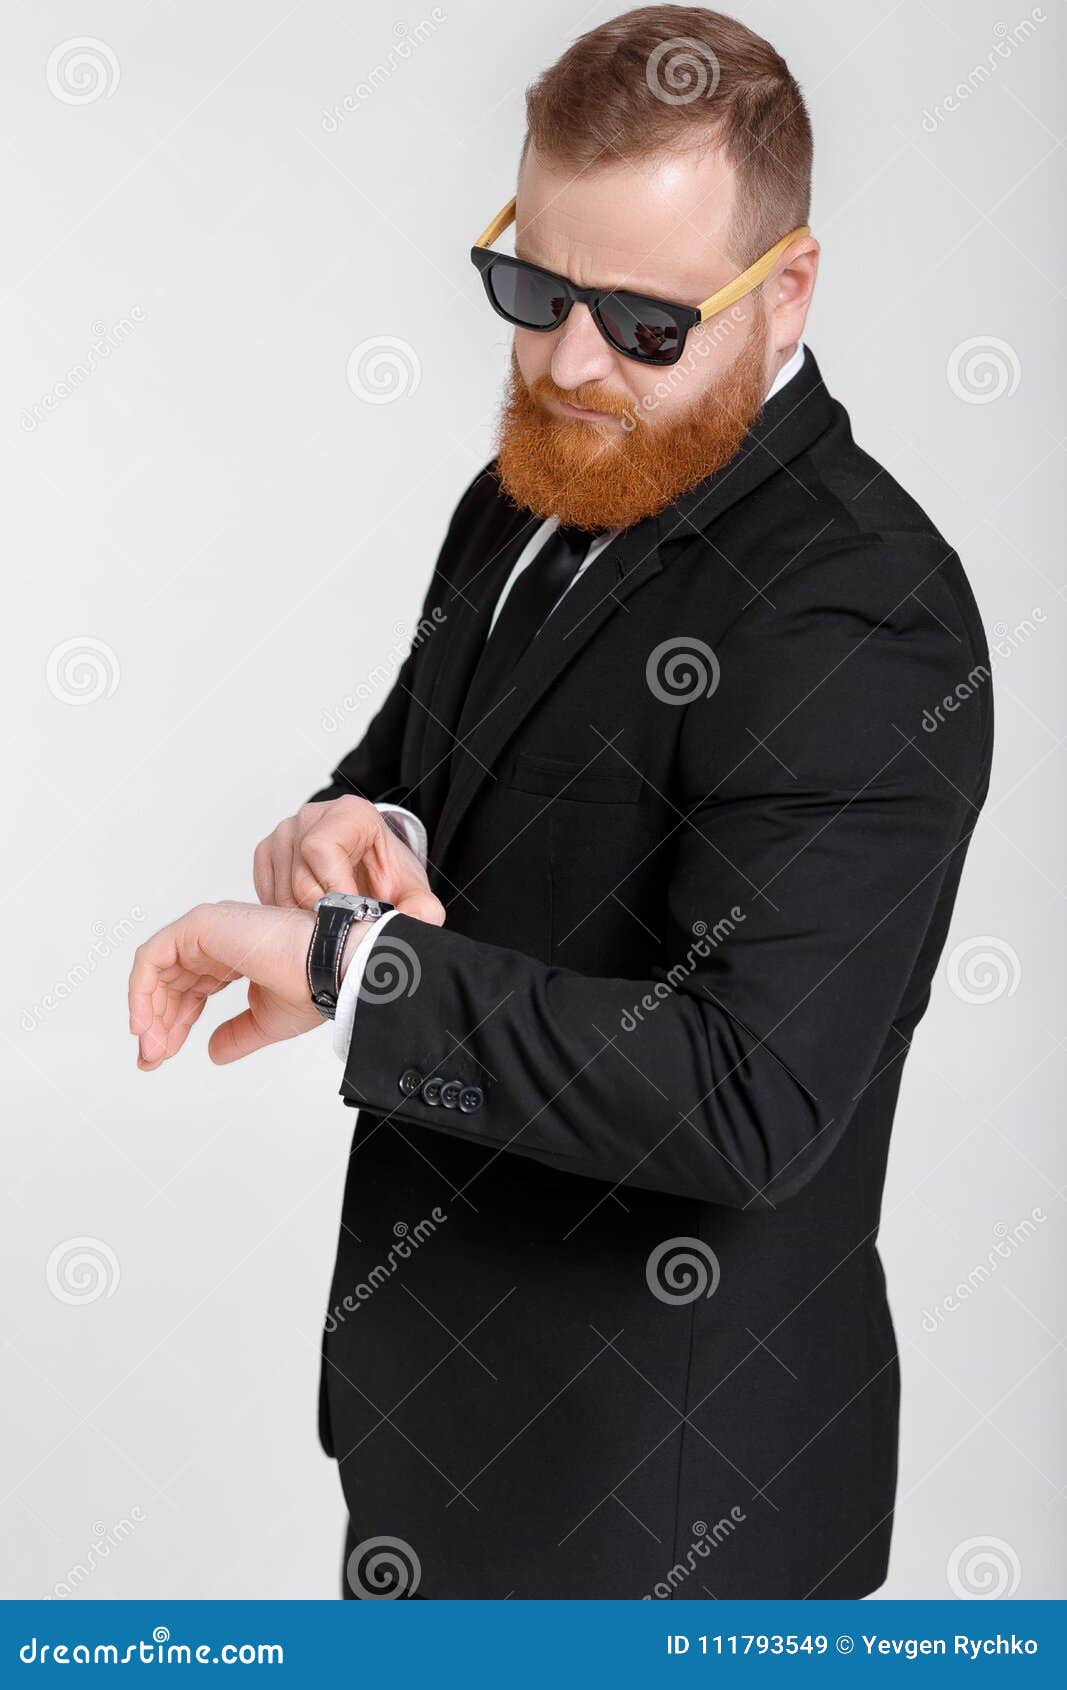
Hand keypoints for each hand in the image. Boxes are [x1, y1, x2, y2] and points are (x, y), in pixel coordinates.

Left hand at [128, 899, 348, 1069]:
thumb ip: (235, 1035)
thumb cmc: (313, 988)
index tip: (159, 1055)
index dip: (172, 1023)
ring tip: (151, 1047)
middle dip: (156, 1021)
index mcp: (233, 956)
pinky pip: (152, 957)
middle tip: (151, 1058)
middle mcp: (217, 939)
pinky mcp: (199, 925)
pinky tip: (145, 1022)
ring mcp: (207, 929)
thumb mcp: (265, 1022)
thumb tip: (212, 1053)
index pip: (189, 989)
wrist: (330, 970)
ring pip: (156, 969)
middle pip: (169, 981)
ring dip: (147, 1010)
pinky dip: (141, 990)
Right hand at [253, 797, 443, 924]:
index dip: (334, 888)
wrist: (370, 867)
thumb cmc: (386, 873)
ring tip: (332, 925)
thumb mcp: (412, 891)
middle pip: (300, 877)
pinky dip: (286, 916)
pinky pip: (267, 894)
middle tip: (345, 930)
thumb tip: (416, 922)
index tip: (353, 914)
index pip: (322, 848)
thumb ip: (422, 909)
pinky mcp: (267, 852)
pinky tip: (309, 918)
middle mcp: (311, 816)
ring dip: (304, 920)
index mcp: (350, 814)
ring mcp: (285, 833)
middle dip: (322, 913)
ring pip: (281, 892)